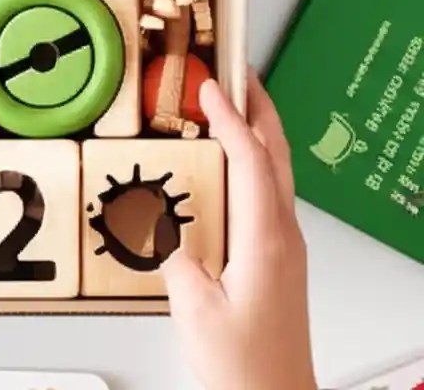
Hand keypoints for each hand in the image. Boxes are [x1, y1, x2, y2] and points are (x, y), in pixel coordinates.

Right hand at [163, 73, 317, 389]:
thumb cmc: (244, 365)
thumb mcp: (192, 307)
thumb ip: (170, 255)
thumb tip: (151, 219)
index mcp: (265, 240)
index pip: (251, 160)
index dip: (230, 117)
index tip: (212, 86)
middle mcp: (282, 236)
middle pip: (277, 156)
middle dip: (258, 109)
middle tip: (234, 75)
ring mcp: (284, 247)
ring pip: (276, 174)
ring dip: (256, 134)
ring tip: (231, 109)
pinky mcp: (278, 259)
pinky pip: (268, 195)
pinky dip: (251, 165)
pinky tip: (231, 168)